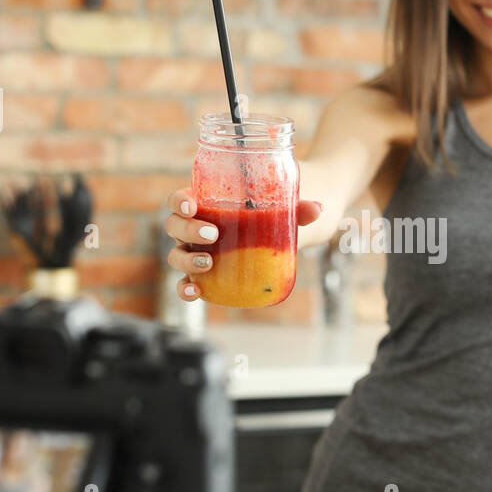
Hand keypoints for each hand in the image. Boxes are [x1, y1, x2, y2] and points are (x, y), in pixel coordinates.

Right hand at [164, 188, 322, 301]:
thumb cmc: (275, 211)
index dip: (179, 202)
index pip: (180, 199)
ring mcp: (198, 251)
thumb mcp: (285, 206)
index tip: (192, 206)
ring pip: (176, 255)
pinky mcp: (206, 275)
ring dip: (186, 260)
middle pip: (174, 226)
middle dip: (188, 231)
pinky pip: (188, 282)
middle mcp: (195, 226)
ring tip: (208, 264)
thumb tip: (316, 208)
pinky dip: (186, 289)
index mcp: (205, 202)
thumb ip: (298, 207)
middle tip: (213, 235)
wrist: (283, 231)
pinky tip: (195, 292)